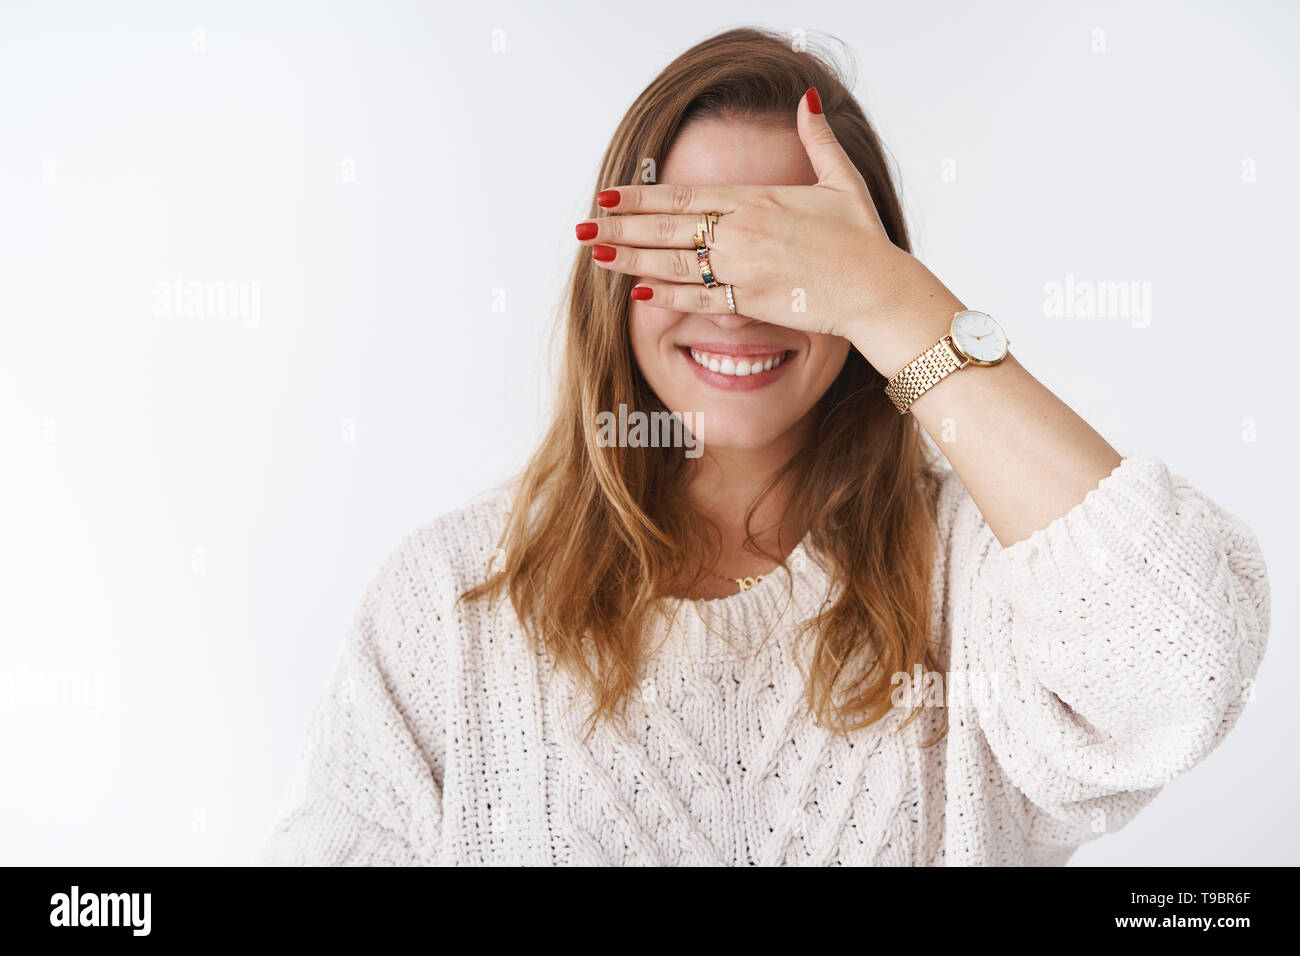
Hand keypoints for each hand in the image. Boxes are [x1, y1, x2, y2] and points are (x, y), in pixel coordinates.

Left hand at [575, 88, 962, 375]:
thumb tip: (808, 100)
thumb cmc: (863, 240)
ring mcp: (743, 268)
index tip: (607, 194)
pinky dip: (666, 296)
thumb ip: (818, 140)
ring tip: (596, 254)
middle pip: (667, 225)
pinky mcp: (750, 302)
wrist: (878, 290)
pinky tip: (637, 293)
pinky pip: (698, 298)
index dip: (639, 194)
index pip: (683, 193)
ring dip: (630, 258)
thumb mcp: (842, 181)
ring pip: (672, 262)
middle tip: (583, 226)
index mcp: (756, 200)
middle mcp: (742, 232)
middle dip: (620, 225)